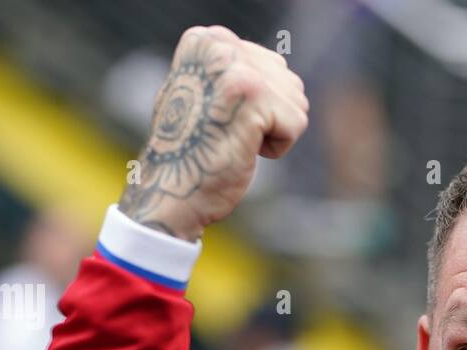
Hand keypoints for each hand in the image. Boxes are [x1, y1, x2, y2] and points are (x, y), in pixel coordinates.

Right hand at [118, 26, 308, 240]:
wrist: (169, 192)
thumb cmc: (189, 152)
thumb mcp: (204, 94)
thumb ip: (232, 73)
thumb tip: (276, 69)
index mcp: (208, 40)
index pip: (273, 68)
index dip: (256, 105)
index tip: (218, 120)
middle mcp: (220, 45)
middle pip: (289, 83)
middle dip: (269, 118)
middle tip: (227, 133)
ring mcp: (236, 67)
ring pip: (297, 103)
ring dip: (273, 132)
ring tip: (233, 139)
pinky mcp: (252, 95)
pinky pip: (296, 125)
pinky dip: (276, 148)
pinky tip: (243, 150)